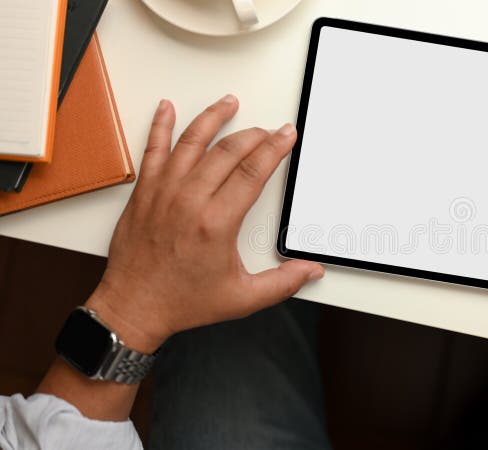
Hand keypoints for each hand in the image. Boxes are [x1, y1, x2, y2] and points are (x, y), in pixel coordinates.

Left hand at [85, 95, 323, 352]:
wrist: (134, 306)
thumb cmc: (183, 301)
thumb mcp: (242, 298)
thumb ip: (283, 282)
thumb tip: (311, 270)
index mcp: (216, 222)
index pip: (253, 171)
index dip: (275, 148)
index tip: (286, 135)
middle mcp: (188, 200)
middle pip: (228, 151)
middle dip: (255, 134)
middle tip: (269, 130)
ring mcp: (163, 192)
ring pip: (192, 141)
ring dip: (213, 118)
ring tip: (229, 103)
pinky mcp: (144, 192)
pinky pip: (153, 149)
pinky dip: (160, 126)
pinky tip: (167, 109)